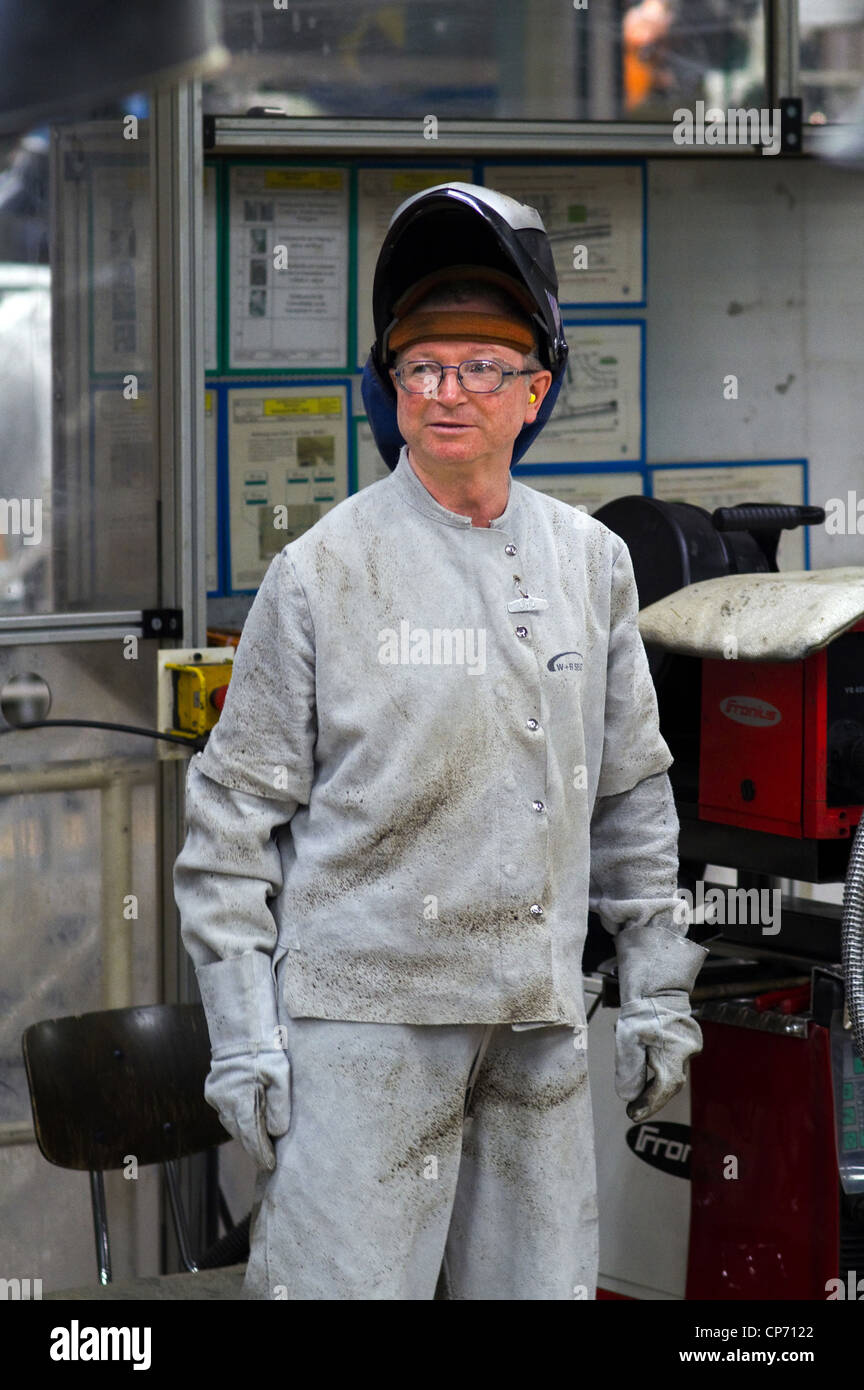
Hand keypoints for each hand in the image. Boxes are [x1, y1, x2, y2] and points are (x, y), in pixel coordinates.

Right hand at [204, 1047, 291, 1171]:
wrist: (241, 1031)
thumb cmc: (265, 1052)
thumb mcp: (280, 1076)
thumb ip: (279, 1106)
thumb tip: (277, 1132)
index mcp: (241, 1100)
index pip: (251, 1135)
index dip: (260, 1152)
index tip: (270, 1165)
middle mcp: (224, 1102)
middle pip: (240, 1132)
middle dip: (253, 1146)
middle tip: (266, 1158)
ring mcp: (216, 1097)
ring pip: (231, 1123)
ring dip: (244, 1133)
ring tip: (258, 1143)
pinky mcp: (213, 1091)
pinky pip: (225, 1112)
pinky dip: (236, 1118)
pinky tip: (246, 1121)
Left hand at [615, 993, 701, 1122]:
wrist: (656, 990)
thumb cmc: (642, 1011)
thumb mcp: (627, 1038)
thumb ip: (629, 1069)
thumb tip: (629, 1095)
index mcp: (673, 1049)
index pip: (664, 1087)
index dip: (649, 1104)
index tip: (633, 1114)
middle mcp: (687, 1050)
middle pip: (670, 1083)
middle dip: (652, 1098)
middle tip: (634, 1107)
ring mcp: (691, 1047)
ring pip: (673, 1073)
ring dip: (656, 1083)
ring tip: (638, 1088)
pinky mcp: (690, 1043)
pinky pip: (675, 1062)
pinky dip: (661, 1070)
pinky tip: (648, 1068)